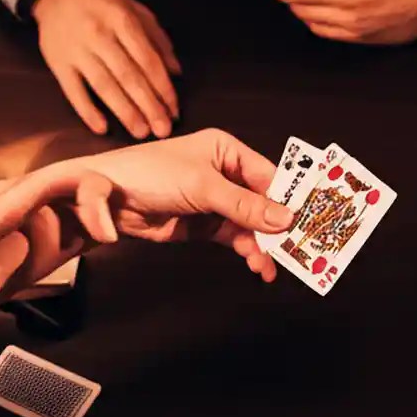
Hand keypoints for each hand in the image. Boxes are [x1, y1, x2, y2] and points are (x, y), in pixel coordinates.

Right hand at [33, 0, 182, 138]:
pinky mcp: (58, 63)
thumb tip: (176, 72)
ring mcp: (77, 51)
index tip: (174, 110)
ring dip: (124, 112)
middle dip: (148, 106)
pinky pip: (73, 91)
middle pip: (128, 77)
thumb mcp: (135, 11)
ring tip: (141, 132)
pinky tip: (102, 128)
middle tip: (162, 130)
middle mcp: (100, 35)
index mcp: (122, 20)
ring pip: (104, 86)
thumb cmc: (104, 5)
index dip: (163, 88)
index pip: (148, 60)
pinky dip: (87, 111)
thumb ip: (158, 39)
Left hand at [60, 128, 293, 281]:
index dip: (288, 199)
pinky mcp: (204, 225)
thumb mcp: (202, 186)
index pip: (268, 175)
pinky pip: (235, 238)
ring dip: (262, 244)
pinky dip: (247, 251)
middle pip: (262, 202)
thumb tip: (285, 220)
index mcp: (227, 151)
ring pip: (250, 224)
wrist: (108, 198)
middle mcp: (225, 174)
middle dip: (277, 226)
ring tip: (271, 265)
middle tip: (298, 249)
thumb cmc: (151, 175)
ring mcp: (215, 201)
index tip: (308, 222)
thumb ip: (244, 205)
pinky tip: (258, 265)